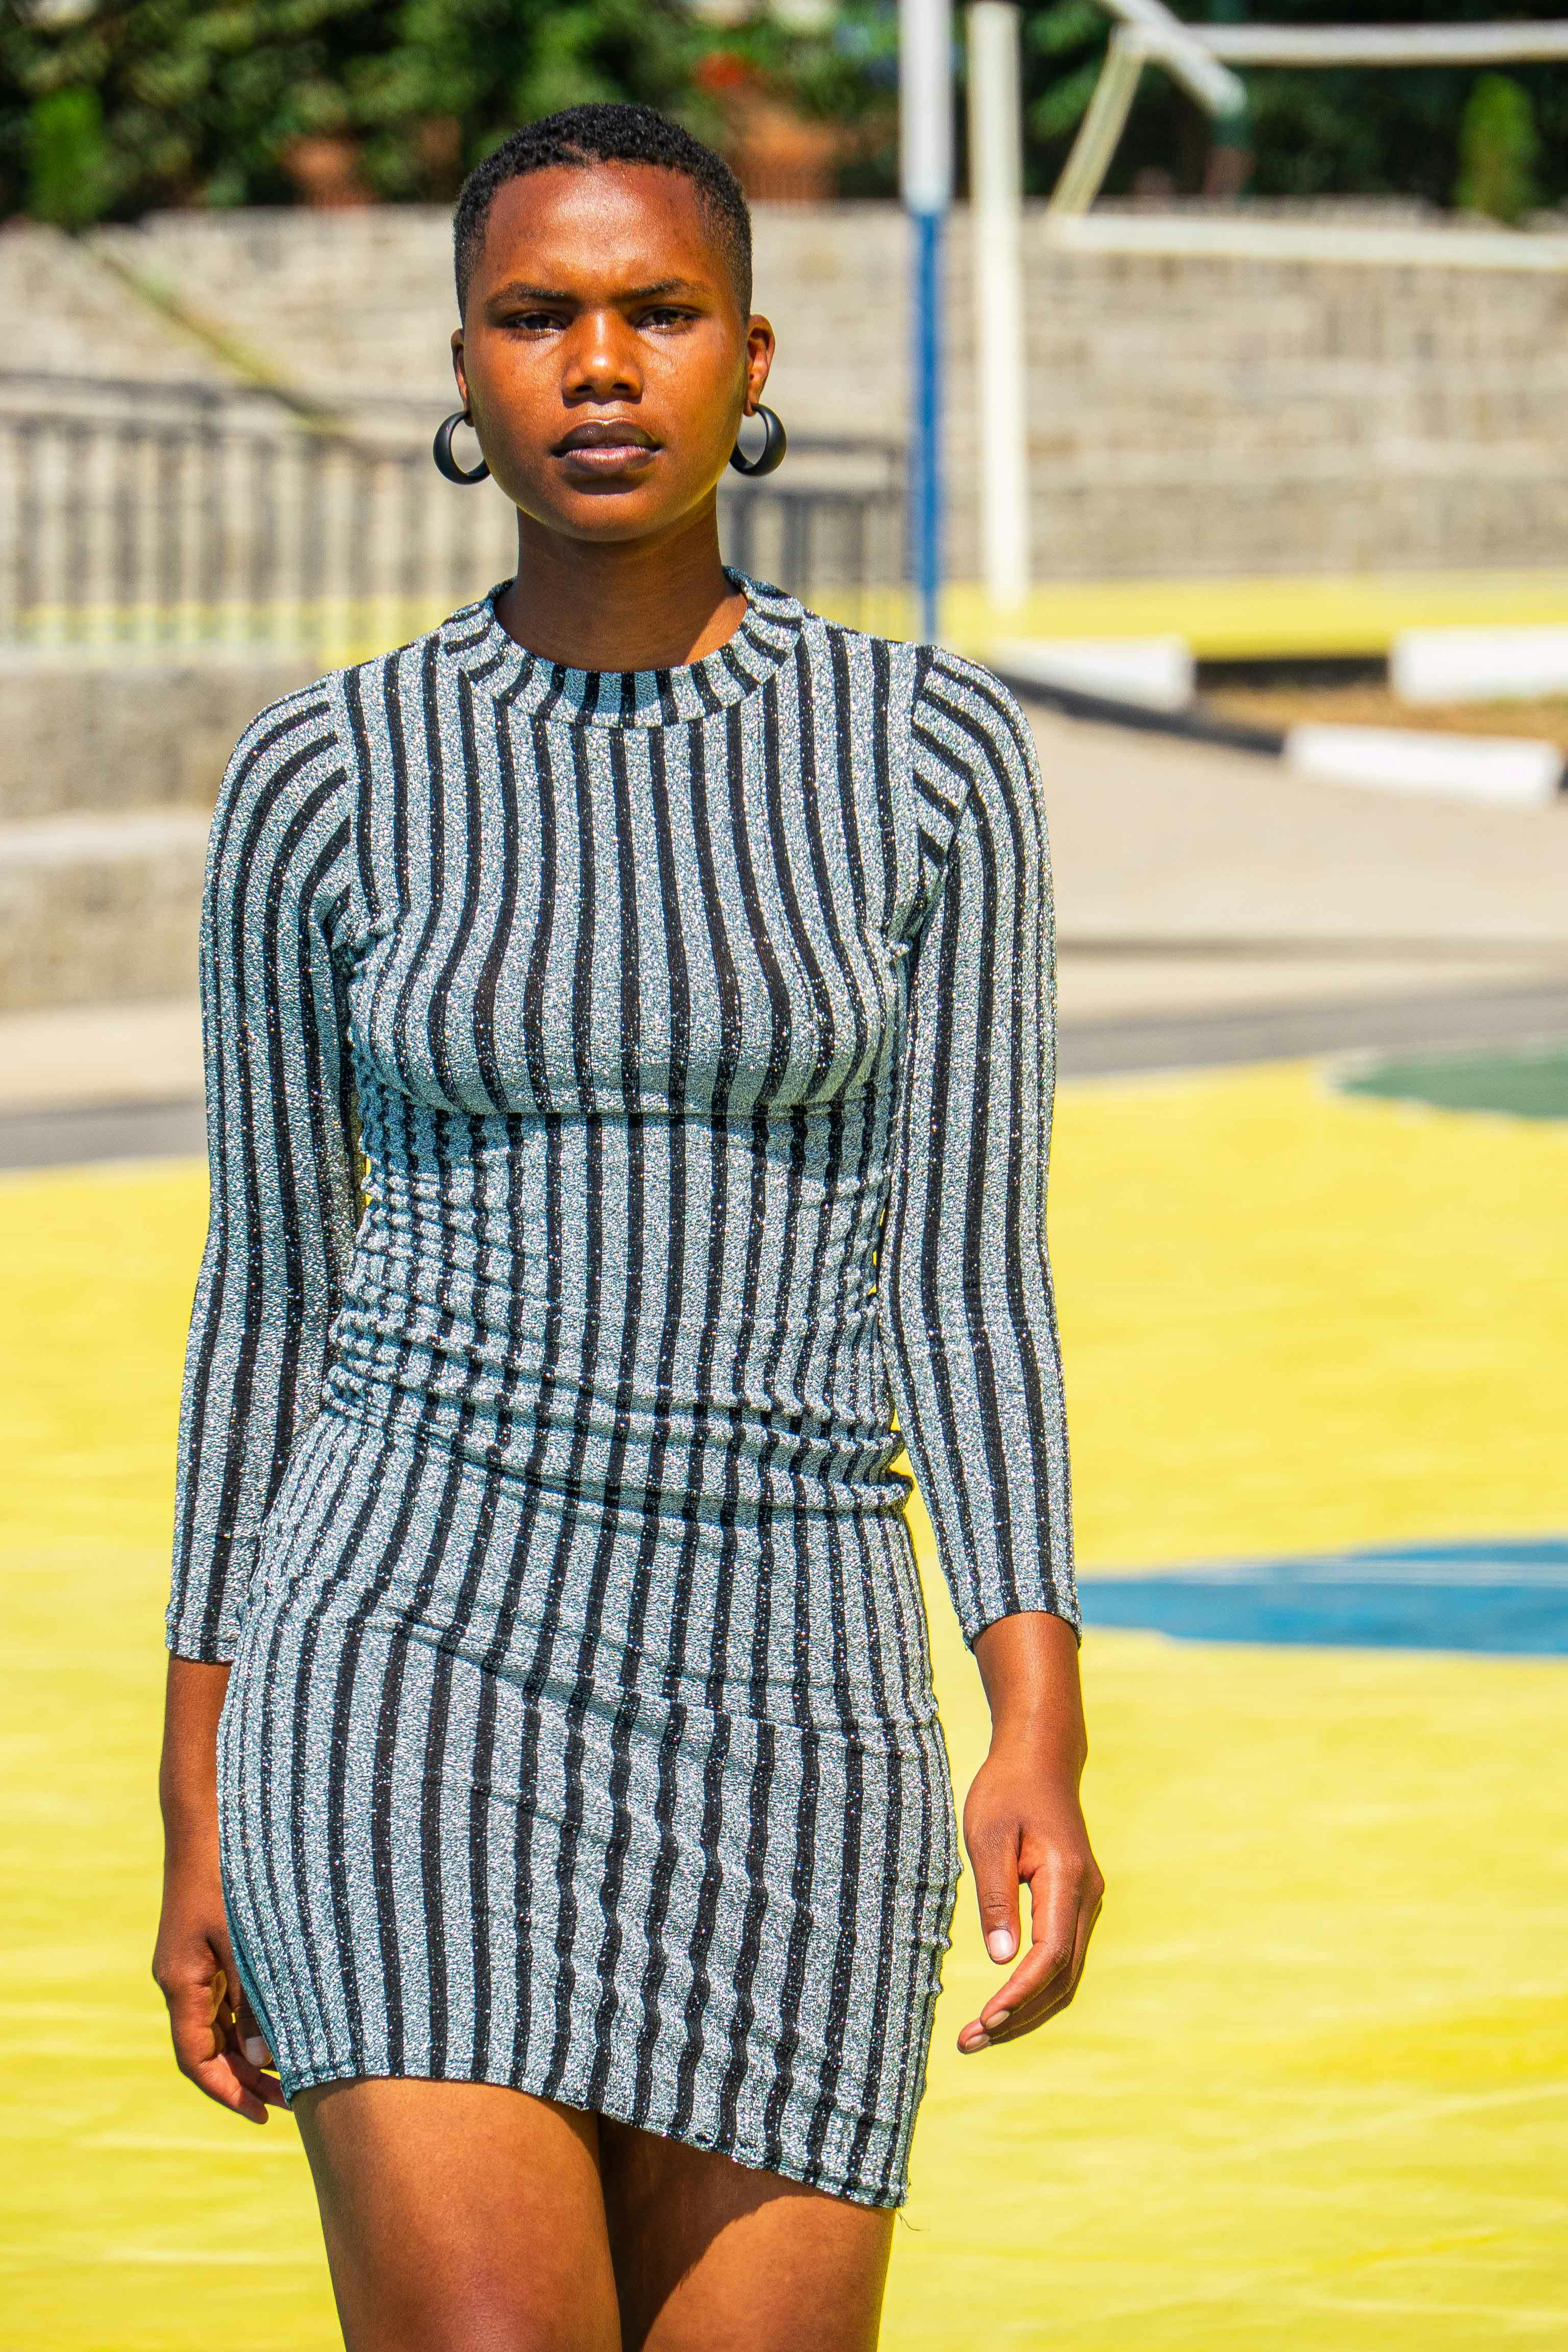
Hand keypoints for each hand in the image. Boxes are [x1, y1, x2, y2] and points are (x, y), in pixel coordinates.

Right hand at [153, 1836, 284, 2123]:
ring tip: (298, 2071)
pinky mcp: (207, 1949)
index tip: (262, 2115)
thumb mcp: (246, 1938)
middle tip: (295, 2101)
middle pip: (208, 2050)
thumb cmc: (228, 1873)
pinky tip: (284, 2027)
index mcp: (180, 1981)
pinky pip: (225, 1999)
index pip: (196, 2059)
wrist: (207, 1822)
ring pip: (218, 2026)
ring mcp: (192, 1965)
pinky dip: (250, 2020)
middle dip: (246, 2080)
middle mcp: (180, 1980)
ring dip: (251, 2052)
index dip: (227, 2092)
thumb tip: (261, 2058)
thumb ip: (253, 1996)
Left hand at [957, 1610, 1104, 2053]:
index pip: (1050, 1955)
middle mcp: (1086, 1896)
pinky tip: (1005, 2003)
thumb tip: (999, 1959)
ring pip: (1065, 1972)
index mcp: (1066, 1879)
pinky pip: (1062, 1956)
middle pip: (1062, 1976)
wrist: (1041, 1756)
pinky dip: (1036, 1987)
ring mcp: (1085, 1900)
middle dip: (1020, 2015)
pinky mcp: (1074, 1901)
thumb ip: (995, 1896)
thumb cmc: (1007, 1789)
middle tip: (970, 2042)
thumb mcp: (987, 1835)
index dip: (1020, 1994)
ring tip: (981, 2034)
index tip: (986, 2020)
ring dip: (1028, 2008)